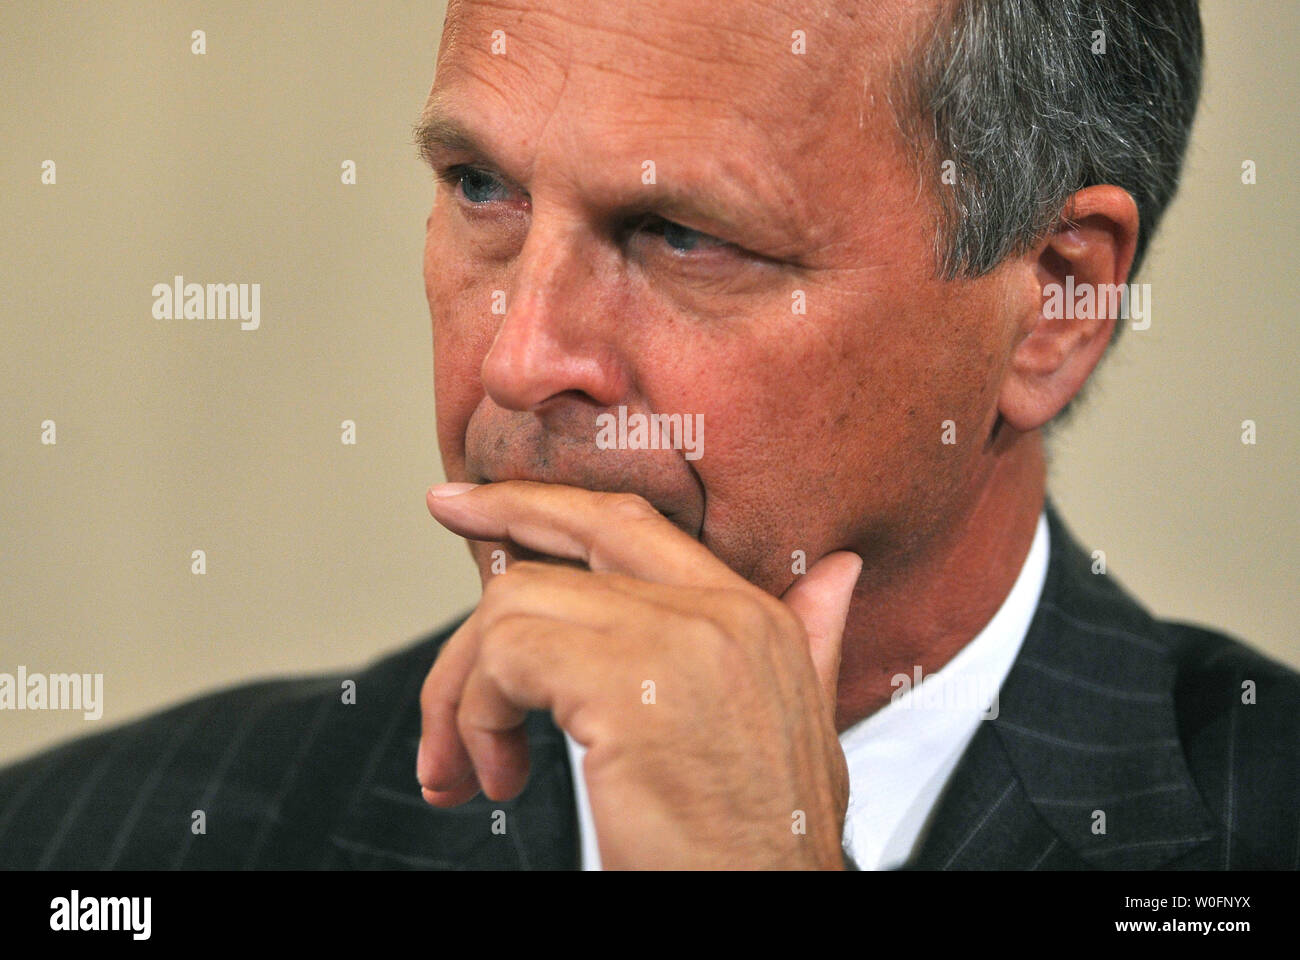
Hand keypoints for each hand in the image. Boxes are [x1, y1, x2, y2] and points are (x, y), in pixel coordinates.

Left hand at [417, 480, 860, 868]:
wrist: (768, 910)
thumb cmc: (767, 841)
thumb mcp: (804, 728)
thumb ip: (811, 639)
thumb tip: (838, 575)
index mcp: (753, 615)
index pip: (625, 525)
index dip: (540, 505)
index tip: (469, 505)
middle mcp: (719, 614)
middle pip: (559, 554)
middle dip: (485, 577)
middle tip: (441, 570)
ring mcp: (674, 644)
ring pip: (513, 607)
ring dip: (467, 694)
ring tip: (483, 766)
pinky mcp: (624, 690)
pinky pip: (504, 660)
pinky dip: (475, 718)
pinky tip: (500, 774)